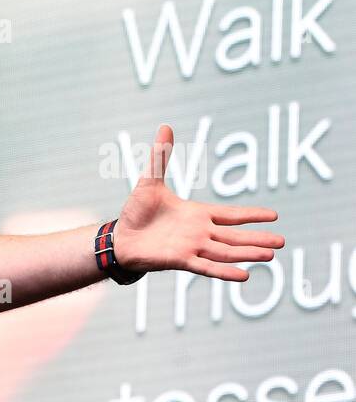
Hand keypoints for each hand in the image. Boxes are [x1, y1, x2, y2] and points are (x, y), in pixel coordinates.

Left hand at [112, 125, 284, 280]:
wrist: (119, 238)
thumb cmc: (135, 212)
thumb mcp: (150, 182)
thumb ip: (160, 157)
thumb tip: (165, 127)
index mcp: (197, 214)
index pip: (231, 215)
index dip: (251, 215)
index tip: (274, 216)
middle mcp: (199, 232)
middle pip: (235, 236)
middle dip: (257, 238)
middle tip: (282, 242)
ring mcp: (191, 247)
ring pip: (226, 251)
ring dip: (247, 253)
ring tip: (271, 255)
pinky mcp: (180, 260)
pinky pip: (206, 267)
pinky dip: (224, 271)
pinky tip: (244, 275)